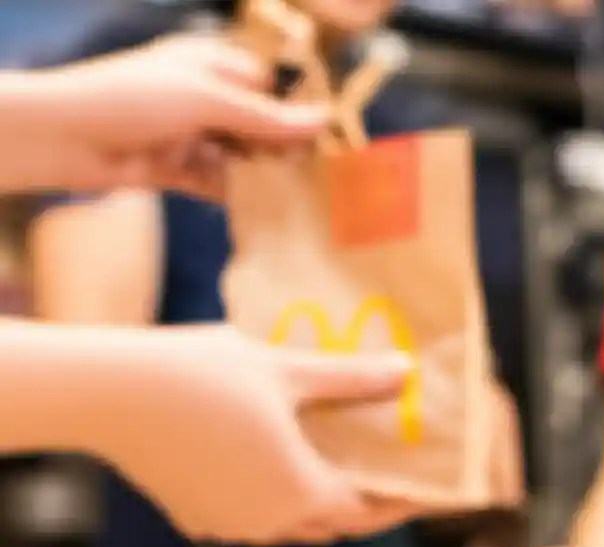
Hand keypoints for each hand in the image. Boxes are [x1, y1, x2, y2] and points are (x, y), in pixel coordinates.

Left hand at [7, 34, 325, 197]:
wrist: (62, 138)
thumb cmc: (132, 99)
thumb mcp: (208, 101)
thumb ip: (267, 117)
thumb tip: (324, 120)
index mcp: (209, 63)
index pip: (266, 84)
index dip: (293, 109)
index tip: (325, 137)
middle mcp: (201, 97)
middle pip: (256, 123)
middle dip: (282, 147)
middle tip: (318, 174)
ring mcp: (188, 134)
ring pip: (240, 155)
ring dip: (262, 175)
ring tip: (299, 198)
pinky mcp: (176, 169)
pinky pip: (217, 182)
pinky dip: (238, 195)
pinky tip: (266, 211)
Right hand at [98, 326, 420, 545]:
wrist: (108, 394)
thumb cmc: (204, 375)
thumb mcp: (288, 370)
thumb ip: (352, 378)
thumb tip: (407, 372)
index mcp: (301, 493)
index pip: (370, 512)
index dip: (405, 502)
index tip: (433, 491)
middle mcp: (268, 522)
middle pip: (335, 524)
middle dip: (369, 504)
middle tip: (394, 473)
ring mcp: (228, 525)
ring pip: (293, 525)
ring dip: (323, 503)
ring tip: (345, 464)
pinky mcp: (195, 516)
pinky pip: (254, 518)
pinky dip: (280, 500)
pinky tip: (284, 462)